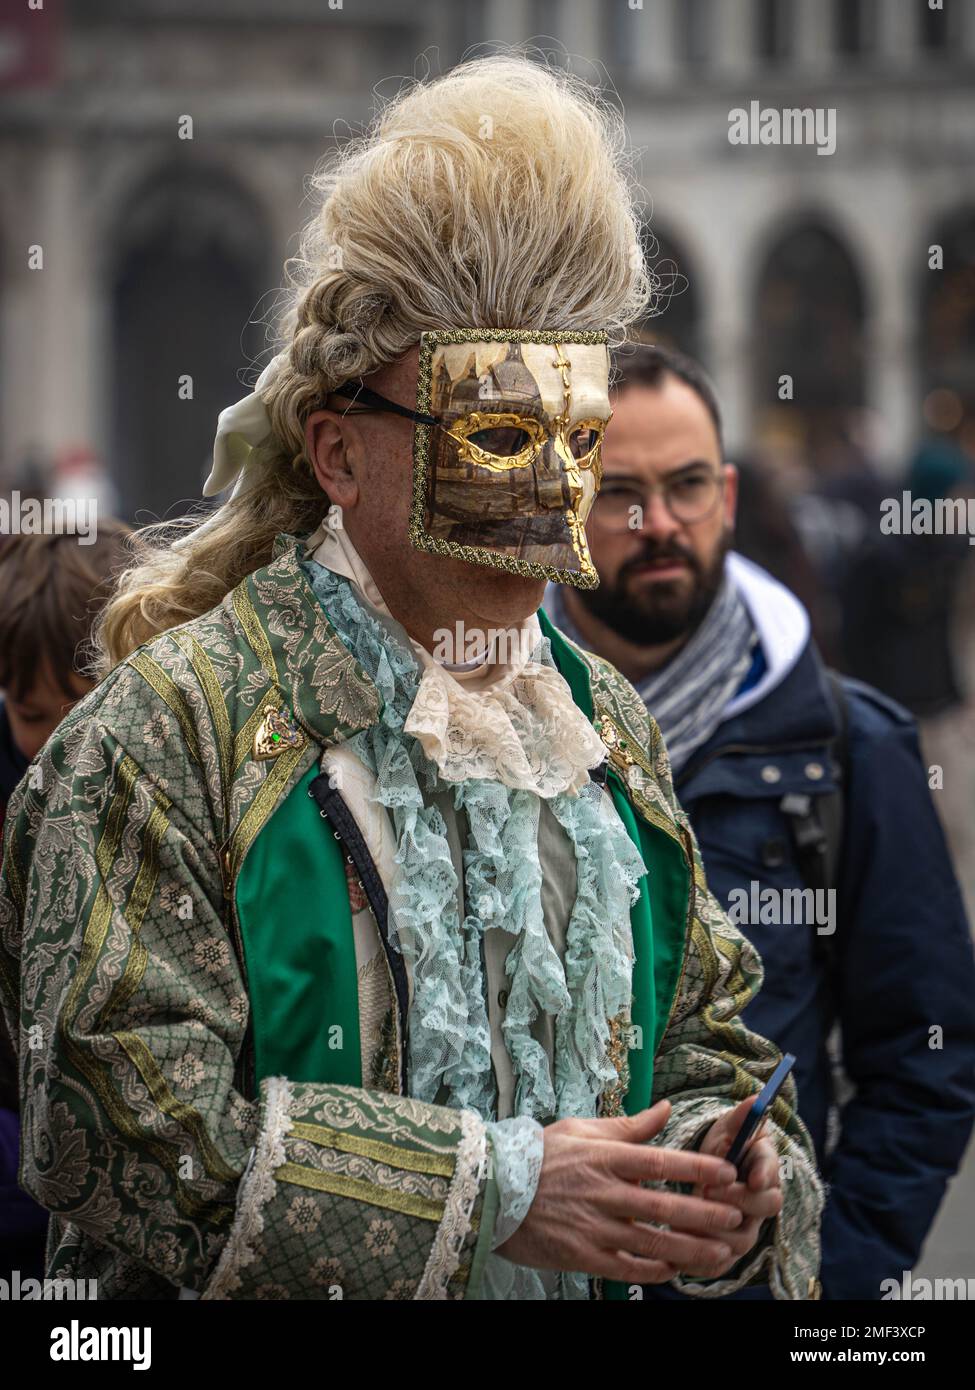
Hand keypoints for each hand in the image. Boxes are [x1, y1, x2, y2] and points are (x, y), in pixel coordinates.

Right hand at [495, 1100, 745, 1284]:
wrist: (492, 1191)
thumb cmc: (539, 1156)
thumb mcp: (582, 1130)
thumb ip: (629, 1126)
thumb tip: (666, 1108)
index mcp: (604, 1157)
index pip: (659, 1160)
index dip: (696, 1166)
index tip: (727, 1171)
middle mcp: (603, 1191)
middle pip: (663, 1205)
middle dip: (704, 1213)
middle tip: (736, 1217)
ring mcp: (593, 1226)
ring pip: (651, 1240)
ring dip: (690, 1248)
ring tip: (721, 1251)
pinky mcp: (582, 1255)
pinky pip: (626, 1266)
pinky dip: (653, 1270)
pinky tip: (676, 1270)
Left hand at [691, 1096, 783, 1273]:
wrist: (707, 1175)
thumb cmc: (721, 1148)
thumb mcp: (727, 1130)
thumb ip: (740, 1117)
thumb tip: (755, 1097)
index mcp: (766, 1172)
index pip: (774, 1178)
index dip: (765, 1177)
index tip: (752, 1176)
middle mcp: (761, 1205)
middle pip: (763, 1210)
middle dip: (735, 1200)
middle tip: (706, 1190)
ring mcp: (747, 1230)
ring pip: (740, 1240)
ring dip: (714, 1230)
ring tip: (685, 1218)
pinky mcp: (726, 1251)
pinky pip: (719, 1263)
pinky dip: (700, 1259)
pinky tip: (678, 1245)